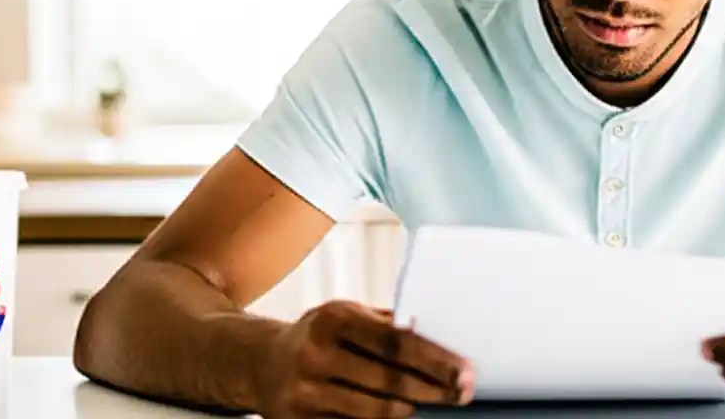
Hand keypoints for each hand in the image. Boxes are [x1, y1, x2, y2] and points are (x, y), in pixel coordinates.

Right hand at [255, 300, 474, 417]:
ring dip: (412, 410)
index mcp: (333, 320)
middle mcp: (315, 356)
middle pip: (389, 380)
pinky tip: (404, 417)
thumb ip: (386, 325)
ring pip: (374, 411)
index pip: (394, 342)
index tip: (464, 368)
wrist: (260, 363)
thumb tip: (436, 335)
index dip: (434, 358)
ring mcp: (305, 394)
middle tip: (463, 392)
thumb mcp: (347, 315)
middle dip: (433, 388)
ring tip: (438, 404)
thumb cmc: (319, 336)